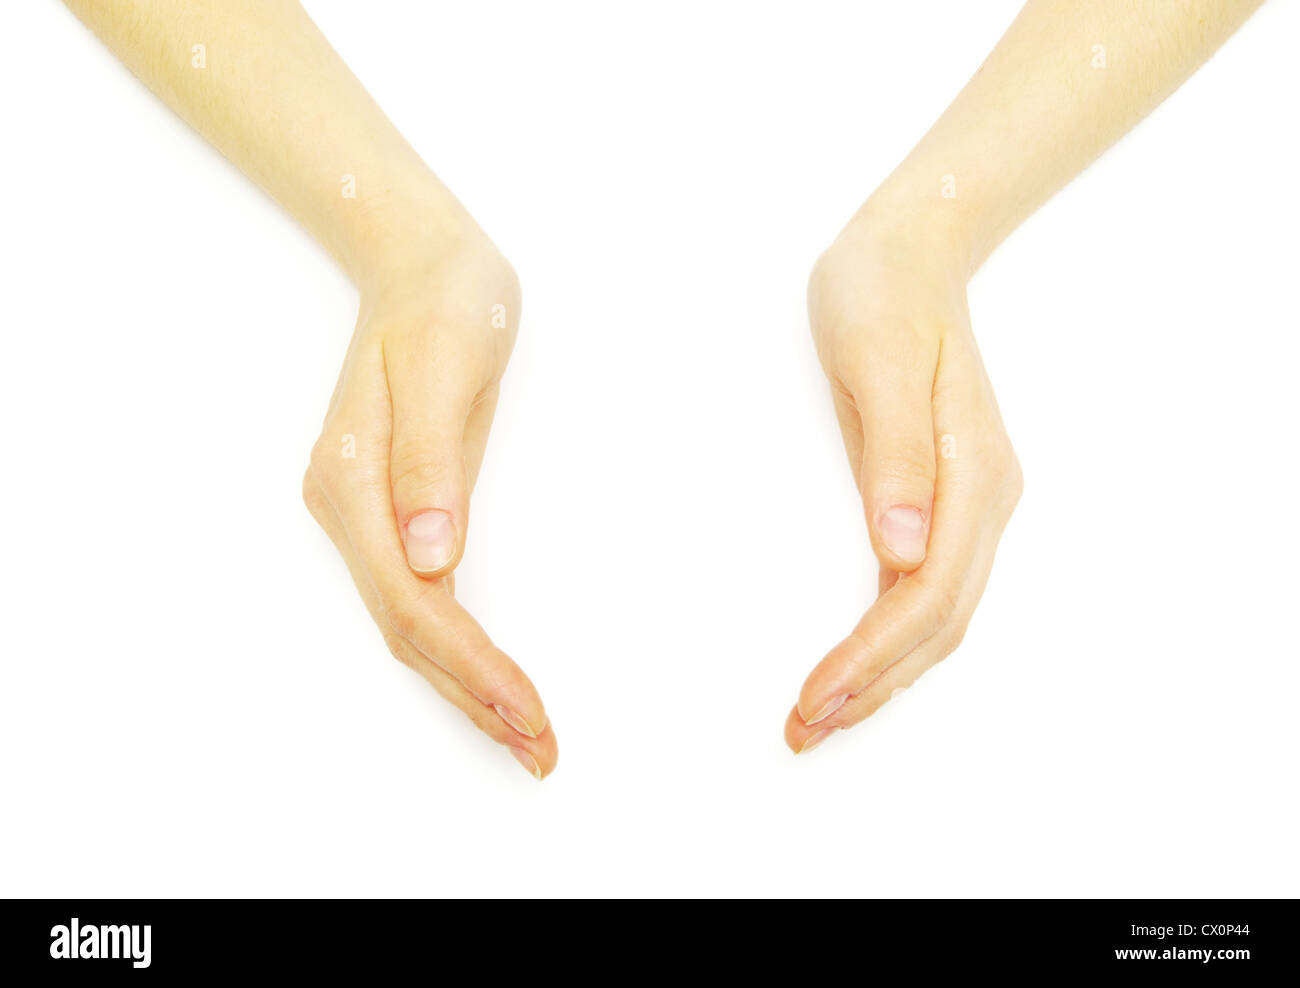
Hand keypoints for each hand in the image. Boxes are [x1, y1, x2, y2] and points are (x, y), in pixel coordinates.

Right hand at [302, 228, 556, 778]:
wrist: (423, 261)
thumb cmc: (443, 301)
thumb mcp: (441, 366)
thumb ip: (430, 462)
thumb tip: (431, 555)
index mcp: (354, 482)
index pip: (412, 601)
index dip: (469, 663)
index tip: (526, 710)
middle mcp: (350, 509)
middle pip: (408, 630)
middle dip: (473, 695)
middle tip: (540, 750)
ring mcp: (367, 514)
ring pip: (412, 625)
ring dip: (466, 685)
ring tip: (526, 737)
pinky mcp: (395, 511)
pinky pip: (423, 598)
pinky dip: (460, 647)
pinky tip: (493, 677)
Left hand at [787, 216, 1021, 752]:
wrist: (909, 252)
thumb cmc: (883, 294)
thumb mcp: (879, 361)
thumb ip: (896, 456)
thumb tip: (900, 550)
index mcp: (973, 474)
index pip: (928, 592)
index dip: (873, 655)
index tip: (816, 696)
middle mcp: (982, 500)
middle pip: (939, 622)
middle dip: (874, 685)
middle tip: (803, 729)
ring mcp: (967, 503)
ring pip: (935, 617)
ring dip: (882, 674)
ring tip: (818, 717)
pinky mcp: (940, 500)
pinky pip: (922, 590)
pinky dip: (886, 638)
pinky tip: (852, 663)